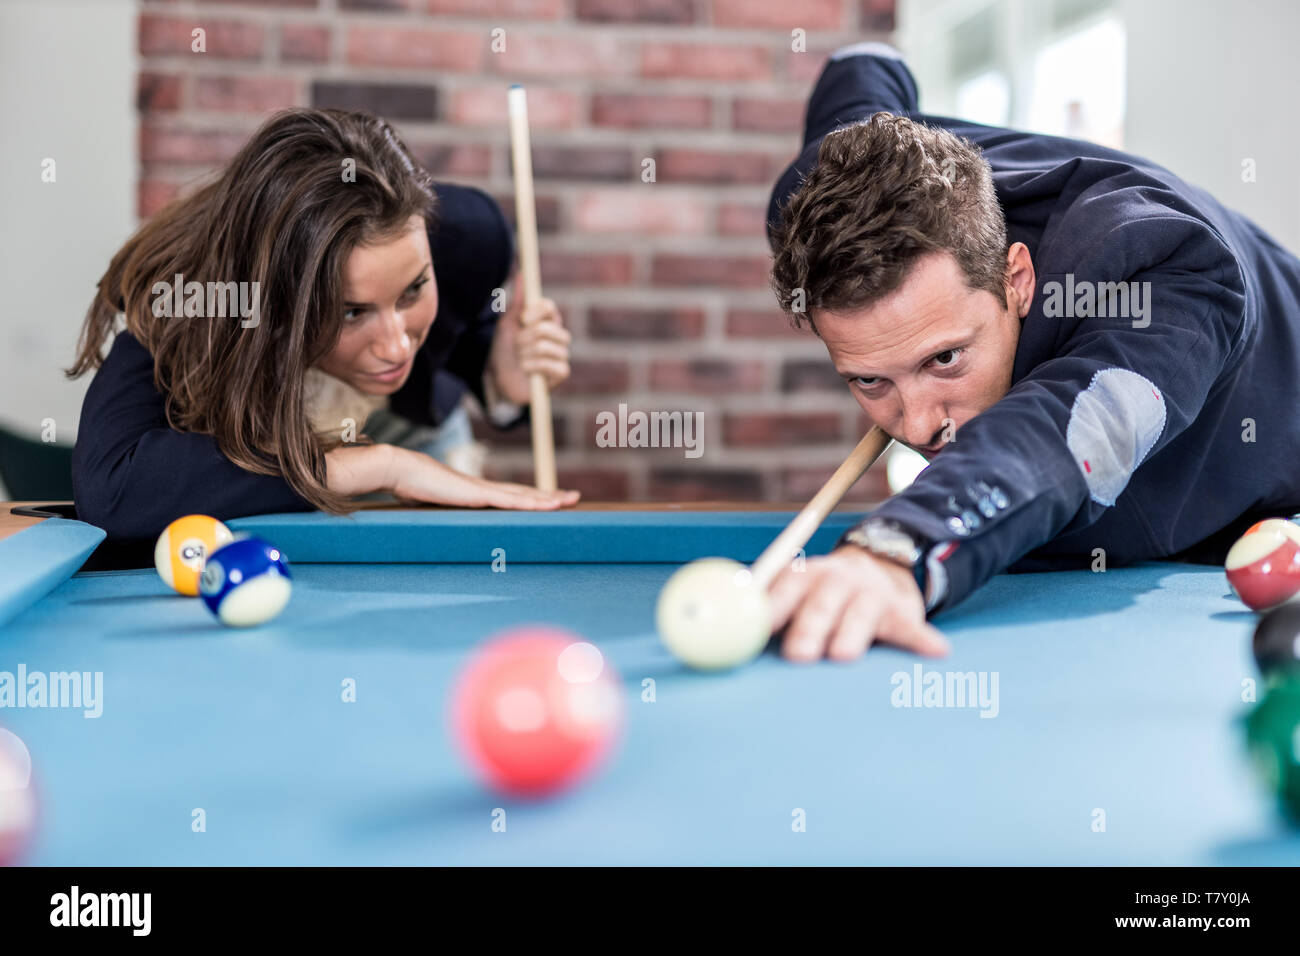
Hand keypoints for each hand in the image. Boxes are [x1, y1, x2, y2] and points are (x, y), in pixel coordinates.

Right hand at [386, 445, 579, 509]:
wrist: (401, 470)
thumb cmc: (412, 487)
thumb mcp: (434, 504)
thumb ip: (444, 511)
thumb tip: (444, 525)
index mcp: (476, 492)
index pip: (510, 496)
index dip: (531, 497)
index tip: (549, 500)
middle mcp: (484, 489)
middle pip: (524, 493)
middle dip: (549, 496)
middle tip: (573, 497)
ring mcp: (483, 490)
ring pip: (523, 495)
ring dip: (548, 499)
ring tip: (569, 500)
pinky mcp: (479, 495)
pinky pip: (511, 501)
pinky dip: (532, 503)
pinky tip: (548, 506)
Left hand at [489, 293, 570, 404]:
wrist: (499, 378)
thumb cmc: (505, 350)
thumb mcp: (507, 324)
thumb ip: (517, 301)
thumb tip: (521, 273)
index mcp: (547, 321)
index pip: (549, 307)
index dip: (534, 312)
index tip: (522, 320)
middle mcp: (558, 335)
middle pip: (545, 328)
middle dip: (523, 339)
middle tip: (517, 347)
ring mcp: (561, 354)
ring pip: (544, 347)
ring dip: (524, 355)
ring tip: (521, 361)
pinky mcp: (562, 373)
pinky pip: (551, 365)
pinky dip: (532, 368)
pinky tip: (528, 372)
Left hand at [768, 546, 949, 662]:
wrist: (880, 568)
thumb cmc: (821, 596)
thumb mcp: (795, 594)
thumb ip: (765, 614)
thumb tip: (716, 636)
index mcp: (804, 575)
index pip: (784, 588)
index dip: (770, 608)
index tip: (757, 629)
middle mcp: (837, 580)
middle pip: (821, 603)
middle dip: (808, 628)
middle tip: (798, 655)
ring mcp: (871, 595)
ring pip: (861, 614)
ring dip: (852, 634)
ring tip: (842, 656)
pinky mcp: (903, 612)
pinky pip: (912, 628)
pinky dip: (922, 640)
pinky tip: (934, 652)